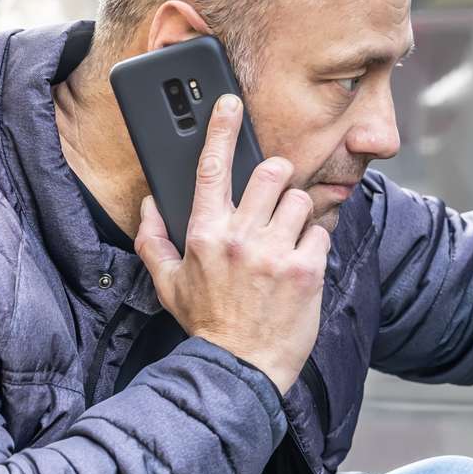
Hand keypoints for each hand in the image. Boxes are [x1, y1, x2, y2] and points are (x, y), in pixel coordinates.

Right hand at [135, 94, 328, 393]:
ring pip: (301, 199)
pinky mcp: (307, 270)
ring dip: (297, 214)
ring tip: (286, 240)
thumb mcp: (167, 285)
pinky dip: (315, 244)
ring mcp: (276, 253)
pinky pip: (321, 233)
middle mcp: (241, 237)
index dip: (221, 129)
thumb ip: (153, 240)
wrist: (240, 369)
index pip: (212, 168)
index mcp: (205, 234)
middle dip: (277, 178)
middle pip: (271, 172)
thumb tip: (151, 204)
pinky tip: (301, 263)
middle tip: (273, 199)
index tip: (230, 104)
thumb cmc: (207, 326)